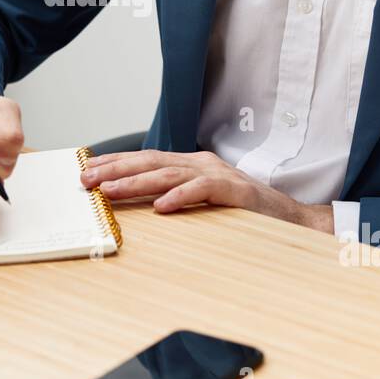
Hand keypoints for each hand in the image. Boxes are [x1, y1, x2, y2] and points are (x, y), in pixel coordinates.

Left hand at [80, 149, 333, 231]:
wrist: (293, 219)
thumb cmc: (245, 212)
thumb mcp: (204, 200)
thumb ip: (176, 195)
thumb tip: (138, 203)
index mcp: (192, 165)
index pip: (146, 159)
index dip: (116, 162)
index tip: (87, 169)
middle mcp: (202, 164)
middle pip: (151, 162)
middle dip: (115, 169)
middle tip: (87, 178)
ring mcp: (219, 175)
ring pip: (170, 174)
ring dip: (137, 181)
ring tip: (111, 190)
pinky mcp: (236, 192)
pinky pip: (203, 191)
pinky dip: (181, 197)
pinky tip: (161, 206)